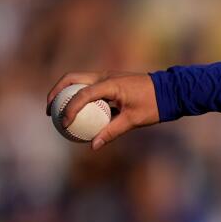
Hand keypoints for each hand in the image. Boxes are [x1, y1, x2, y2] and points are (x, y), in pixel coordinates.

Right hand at [45, 71, 159, 148]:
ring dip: (64, 92)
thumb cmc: (154, 105)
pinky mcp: (109, 81)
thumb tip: (93, 146)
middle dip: (56, 93)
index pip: (83, 94)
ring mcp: (106, 76)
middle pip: (71, 79)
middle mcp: (105, 76)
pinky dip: (78, 96)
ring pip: (77, 80)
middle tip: (49, 111)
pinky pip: (88, 87)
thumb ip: (112, 131)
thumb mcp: (134, 120)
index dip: (70, 109)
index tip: (64, 124)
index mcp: (110, 83)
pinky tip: (76, 113)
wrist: (171, 90)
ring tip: (56, 111)